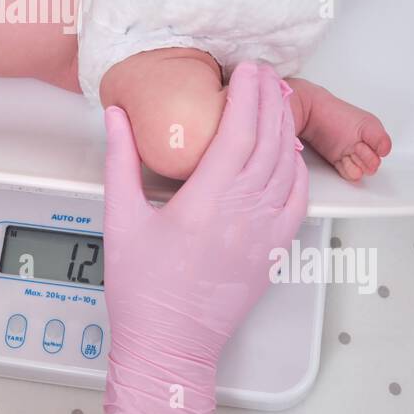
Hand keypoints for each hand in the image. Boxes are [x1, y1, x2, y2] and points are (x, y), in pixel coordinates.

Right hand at [100, 61, 309, 413]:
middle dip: (269, 99)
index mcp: (207, 201)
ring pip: (287, 166)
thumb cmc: (144, 290)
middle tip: (263, 73)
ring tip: (277, 101)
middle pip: (269, 140)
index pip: (239, 130)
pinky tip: (287, 153)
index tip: (245, 69)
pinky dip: (296, 169)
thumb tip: (116, 117)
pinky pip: (296, 199)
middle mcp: (244, 214)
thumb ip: (120, 161)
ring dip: (284, 127)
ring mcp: (264, 233)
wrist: (170, 344)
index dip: (247, 93)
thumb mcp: (121, 218)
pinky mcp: (273, 250)